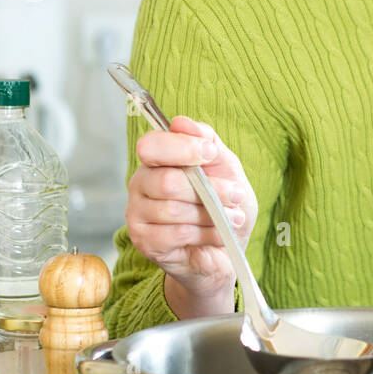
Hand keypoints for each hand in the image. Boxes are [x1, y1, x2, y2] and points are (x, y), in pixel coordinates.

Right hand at [125, 114, 258, 312]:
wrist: (224, 250)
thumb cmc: (223, 206)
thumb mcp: (225, 168)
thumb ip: (207, 141)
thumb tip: (181, 122)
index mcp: (156, 161)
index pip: (151, 146)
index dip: (182, 148)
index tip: (210, 154)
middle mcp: (141, 185)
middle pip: (167, 181)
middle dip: (209, 189)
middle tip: (234, 195)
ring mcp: (138, 215)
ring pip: (173, 210)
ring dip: (212, 214)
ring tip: (232, 218)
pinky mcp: (145, 242)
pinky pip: (177, 234)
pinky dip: (206, 233)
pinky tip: (218, 235)